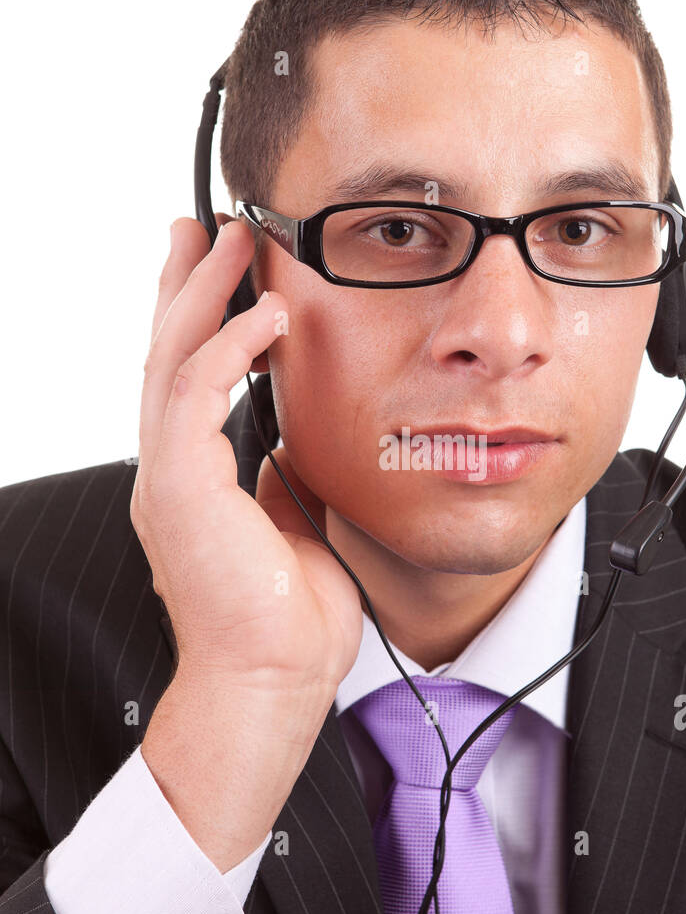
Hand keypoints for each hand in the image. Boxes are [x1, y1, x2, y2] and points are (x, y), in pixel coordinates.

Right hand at [131, 214, 363, 866]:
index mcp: (192, 482)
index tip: (224, 274)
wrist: (272, 685)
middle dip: (185, 287)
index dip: (199, 321)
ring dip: (202, 296)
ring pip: (169, 361)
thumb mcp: (294, 529)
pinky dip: (228, 348)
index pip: (186, 382)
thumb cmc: (287, 625)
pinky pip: (193, 397)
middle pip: (164, 355)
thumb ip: (284, 482)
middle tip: (206, 227)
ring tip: (235, 242)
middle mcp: (169, 473)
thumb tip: (294, 446)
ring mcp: (167, 481)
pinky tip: (266, 314)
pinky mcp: (178, 491)